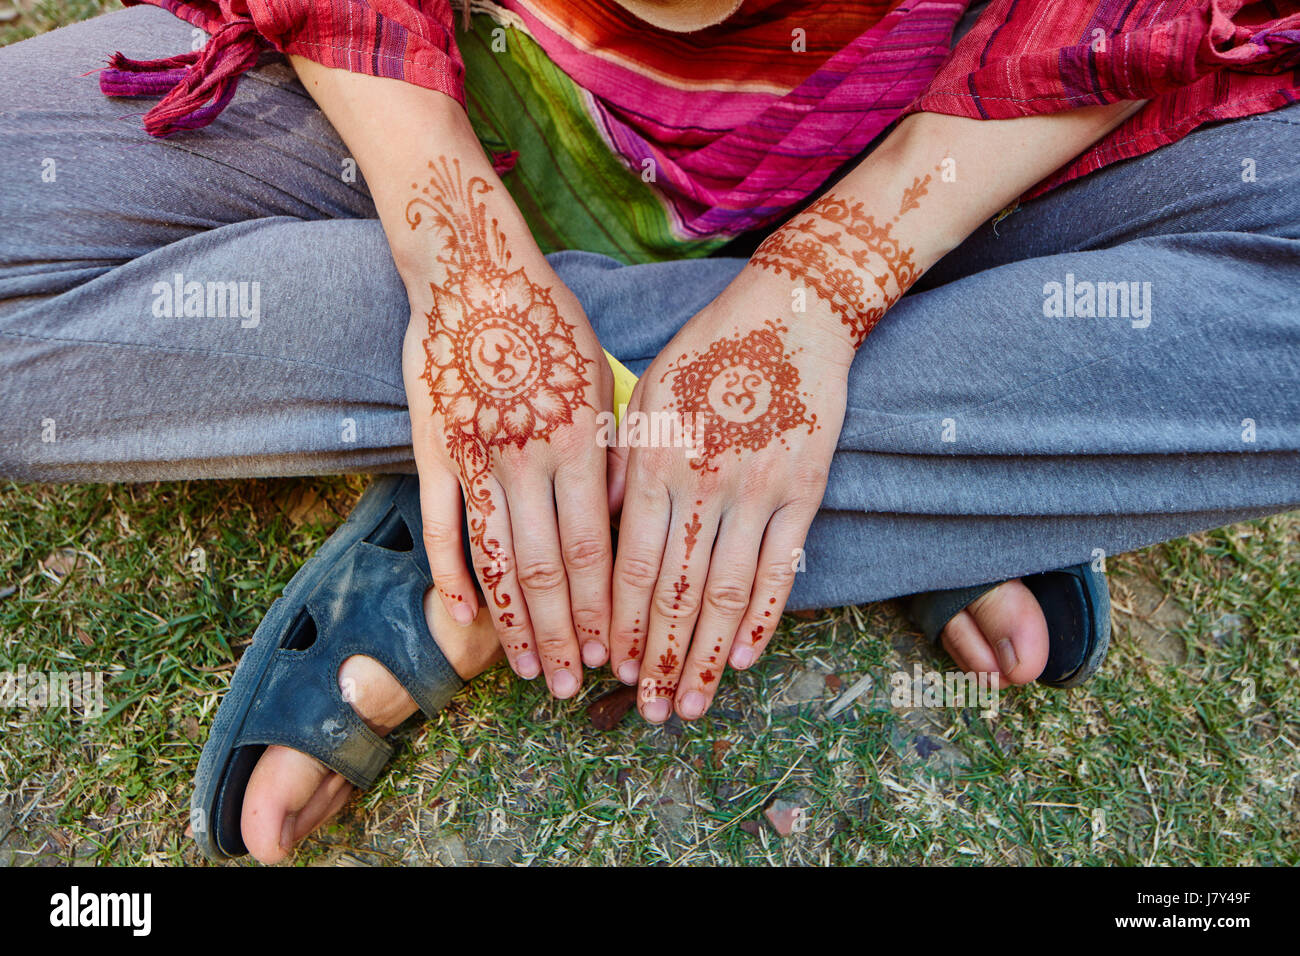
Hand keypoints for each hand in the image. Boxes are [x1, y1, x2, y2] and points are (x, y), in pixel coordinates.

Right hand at [401, 157, 613, 698]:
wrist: (474, 274)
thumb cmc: (551, 324)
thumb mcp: (601, 385)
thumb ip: (610, 457)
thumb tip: (623, 525)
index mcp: (578, 444)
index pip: (596, 548)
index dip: (604, 607)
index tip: (614, 653)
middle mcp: (528, 460)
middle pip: (548, 568)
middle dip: (564, 634)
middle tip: (572, 686)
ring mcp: (474, 458)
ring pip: (496, 559)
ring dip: (514, 622)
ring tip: (526, 669)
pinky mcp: (433, 449)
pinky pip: (442, 524)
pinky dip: (451, 574)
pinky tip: (463, 617)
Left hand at [607, 269, 854, 720]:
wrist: (791, 315)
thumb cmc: (706, 352)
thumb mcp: (643, 396)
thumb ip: (621, 468)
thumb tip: (598, 534)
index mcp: (656, 461)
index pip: (633, 565)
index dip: (622, 625)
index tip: (611, 670)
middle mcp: (705, 484)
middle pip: (678, 593)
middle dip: (661, 660)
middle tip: (649, 712)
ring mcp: (759, 492)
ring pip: (728, 593)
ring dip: (708, 657)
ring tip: (693, 705)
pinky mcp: (804, 492)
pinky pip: (781, 568)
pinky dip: (763, 617)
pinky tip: (747, 658)